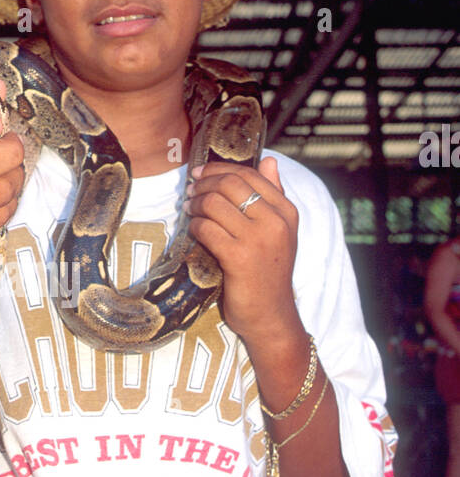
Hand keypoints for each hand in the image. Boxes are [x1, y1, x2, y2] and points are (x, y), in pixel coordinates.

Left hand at [183, 156, 299, 347]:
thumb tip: (270, 160)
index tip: (201, 173)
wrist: (271, 316)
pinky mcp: (239, 258)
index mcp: (287, 211)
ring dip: (196, 204)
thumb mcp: (279, 232)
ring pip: (215, 204)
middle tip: (190, 191)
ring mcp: (258, 239)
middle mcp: (276, 221)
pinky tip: (193, 231)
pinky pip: (207, 229)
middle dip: (204, 184)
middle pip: (230, 184)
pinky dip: (195, 226)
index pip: (250, 174)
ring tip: (189, 209)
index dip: (220, 169)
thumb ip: (274, 196)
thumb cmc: (269, 272)